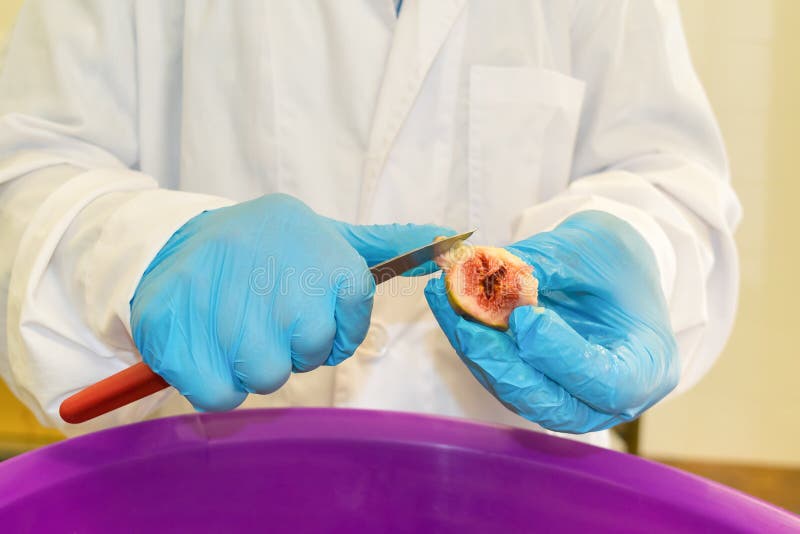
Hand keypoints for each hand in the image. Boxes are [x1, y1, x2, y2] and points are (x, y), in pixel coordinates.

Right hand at [131, 193, 451, 410]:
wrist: (182, 239)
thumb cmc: (272, 246)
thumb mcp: (332, 236)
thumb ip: (391, 244)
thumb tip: (452, 239)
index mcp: (328, 263)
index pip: (346, 331)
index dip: (328, 330)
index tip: (306, 306)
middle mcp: (285, 283)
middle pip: (306, 358)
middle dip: (289, 347)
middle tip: (266, 314)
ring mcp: (227, 307)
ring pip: (266, 378)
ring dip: (251, 363)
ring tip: (235, 324)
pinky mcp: (174, 332)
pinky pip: (220, 395)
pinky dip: (213, 380)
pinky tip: (207, 342)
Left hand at [425, 211, 678, 432]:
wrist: (612, 266)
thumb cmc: (616, 257)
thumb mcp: (592, 247)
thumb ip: (544, 263)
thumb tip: (484, 270)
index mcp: (648, 366)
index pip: (607, 383)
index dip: (561, 357)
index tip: (524, 318)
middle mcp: (610, 399)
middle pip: (552, 402)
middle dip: (501, 361)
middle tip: (464, 317)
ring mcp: (570, 400)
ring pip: (516, 392)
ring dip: (476, 350)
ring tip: (447, 301)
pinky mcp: (534, 388)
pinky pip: (501, 376)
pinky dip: (473, 344)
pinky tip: (450, 308)